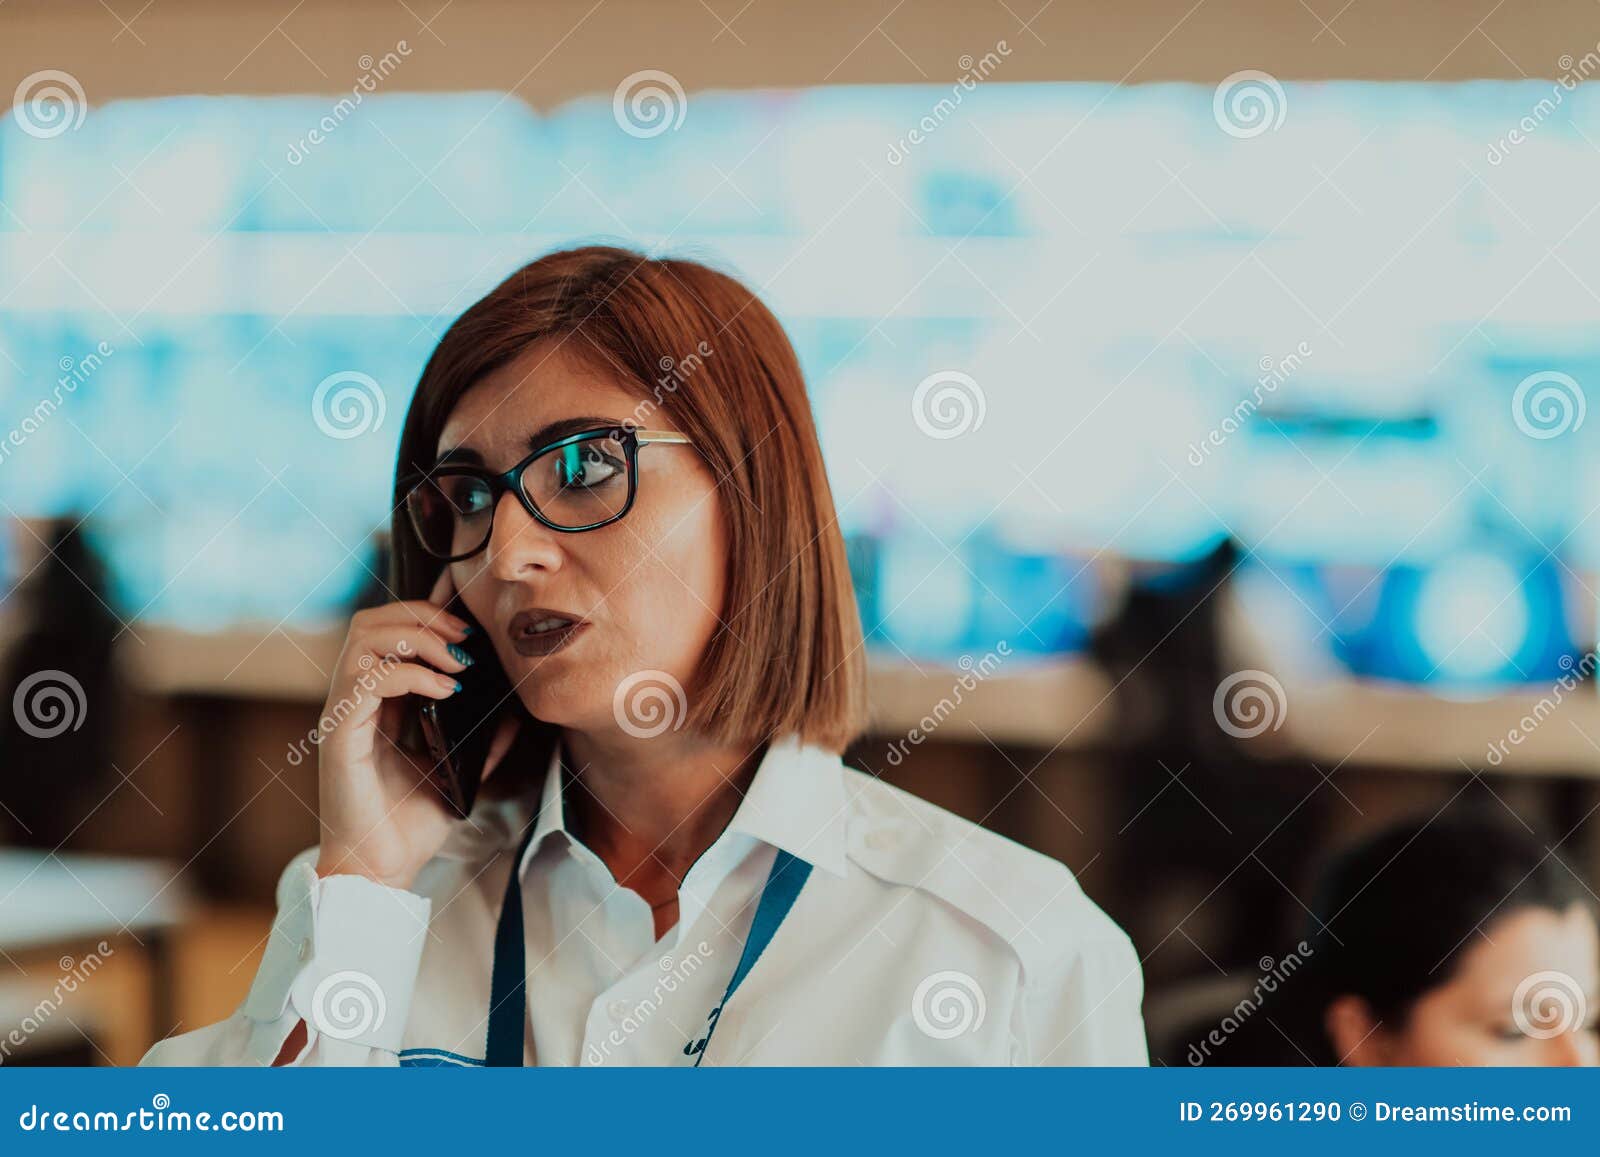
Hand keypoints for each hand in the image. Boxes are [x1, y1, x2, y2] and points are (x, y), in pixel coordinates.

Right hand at [313, 569, 519, 890]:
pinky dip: (410, 673)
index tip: (469, 611)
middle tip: (467, 635)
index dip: (426, 610)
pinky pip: (366, 680)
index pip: (390, 631)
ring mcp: (343, 715)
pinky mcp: (340, 736)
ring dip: (417, 637)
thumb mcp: (457, 772)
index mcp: (376, 703)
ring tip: (458, 660)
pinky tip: (446, 689)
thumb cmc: (409, 825)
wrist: (382, 870)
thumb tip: (516, 714)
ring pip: (364, 638)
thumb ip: (482, 741)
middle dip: (423, 614)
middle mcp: (354, 701)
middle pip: (373, 620)